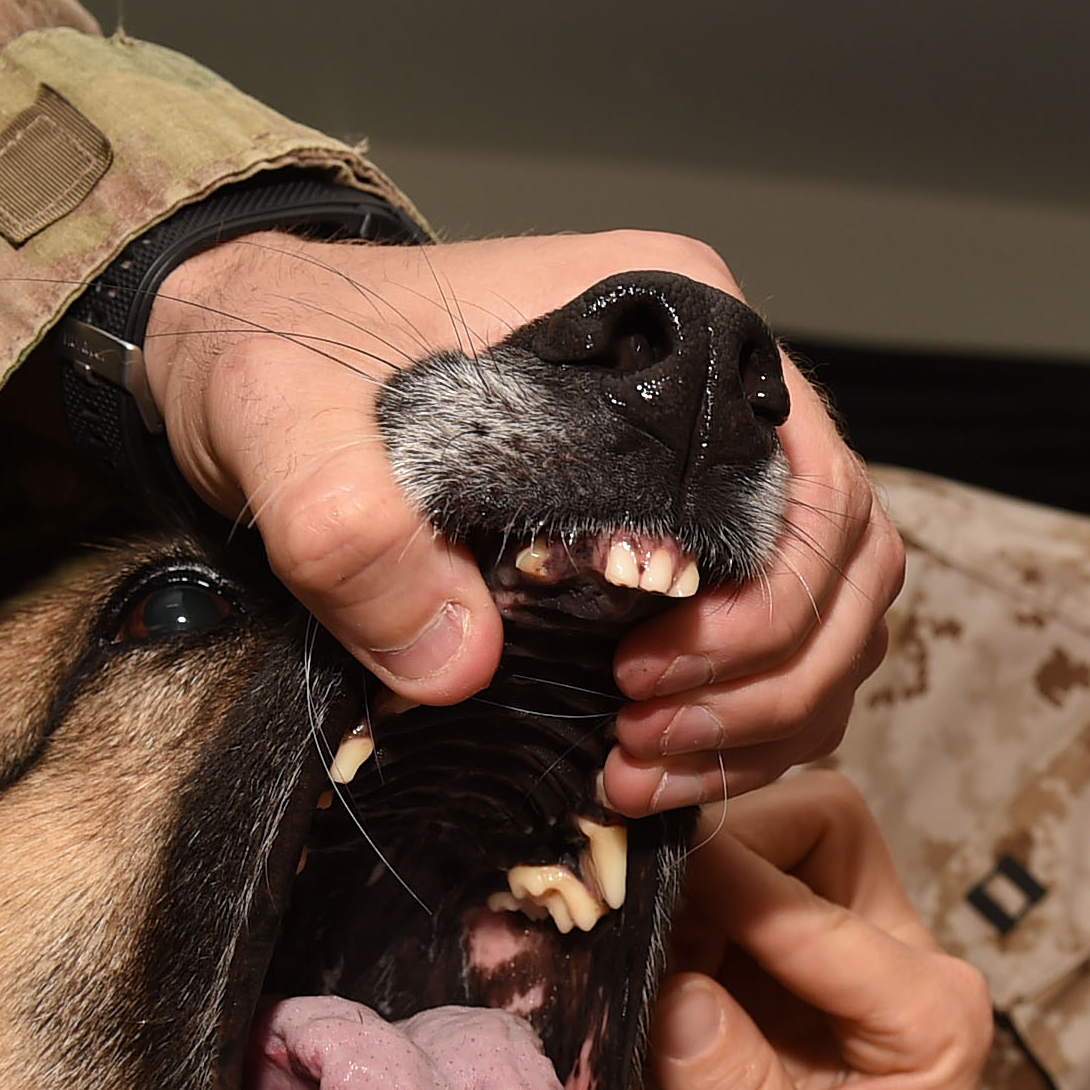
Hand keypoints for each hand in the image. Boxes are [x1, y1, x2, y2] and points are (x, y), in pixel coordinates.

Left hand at [137, 229, 903, 810]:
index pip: (814, 476)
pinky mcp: (675, 544)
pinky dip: (738, 729)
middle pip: (847, 561)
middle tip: (646, 738)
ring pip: (832, 617)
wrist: (242, 354)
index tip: (652, 671)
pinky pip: (774, 653)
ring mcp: (711, 473)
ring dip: (767, 716)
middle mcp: (723, 393)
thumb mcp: (280, 420)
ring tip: (641, 767)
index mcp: (679, 320)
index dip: (774, 601)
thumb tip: (459, 664)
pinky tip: (644, 769)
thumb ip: (347, 524)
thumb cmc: (279, 352)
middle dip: (776, 677)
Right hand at [656, 772, 996, 1089]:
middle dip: (722, 841)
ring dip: (696, 868)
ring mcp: (855, 956)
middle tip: (627, 891)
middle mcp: (906, 963)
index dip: (724, 885)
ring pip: (778, 844)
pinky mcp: (800, 970)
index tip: (628, 880)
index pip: (822, 912)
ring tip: (620, 920)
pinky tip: (631, 940)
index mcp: (933, 1015)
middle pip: (820, 828)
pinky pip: (741, 894)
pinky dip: (683, 903)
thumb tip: (672, 998)